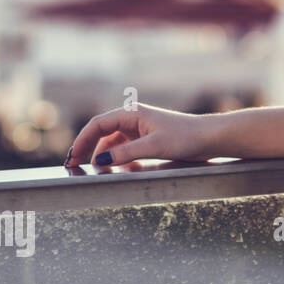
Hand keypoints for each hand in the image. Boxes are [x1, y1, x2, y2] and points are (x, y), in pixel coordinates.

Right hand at [66, 102, 214, 171]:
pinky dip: (118, 158)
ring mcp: (140, 129)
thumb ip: (125, 153)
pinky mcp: (148, 139)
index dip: (82, 141)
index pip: (97, 124)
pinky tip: (118, 169)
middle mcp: (133, 118)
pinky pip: (125, 148)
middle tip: (74, 165)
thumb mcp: (153, 146)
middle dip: (88, 148)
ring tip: (94, 170)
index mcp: (131, 113)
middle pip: (101, 133)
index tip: (72, 158)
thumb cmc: (185, 137)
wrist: (210, 138)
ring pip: (113, 142)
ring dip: (104, 155)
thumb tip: (100, 161)